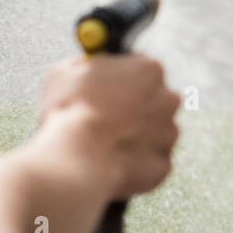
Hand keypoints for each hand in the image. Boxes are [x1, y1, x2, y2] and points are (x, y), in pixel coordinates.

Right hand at [39, 54, 180, 199]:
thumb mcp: (64, 73)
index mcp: (149, 70)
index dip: (122, 82)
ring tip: (104, 144)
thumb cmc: (69, 112)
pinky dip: (134, 165)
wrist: (76, 158)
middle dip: (134, 110)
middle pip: (154, 102)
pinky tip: (111, 162)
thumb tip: (84, 69)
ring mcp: (168, 134)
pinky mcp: (163, 164)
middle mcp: (168, 99)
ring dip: (136, 137)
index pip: (142, 71)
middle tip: (106, 119)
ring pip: (155, 133)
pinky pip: (150, 163)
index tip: (108, 91)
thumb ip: (85, 67)